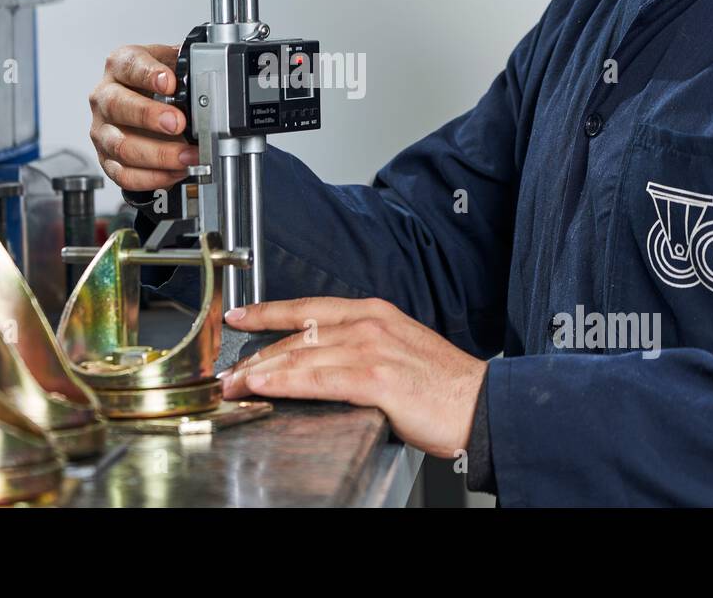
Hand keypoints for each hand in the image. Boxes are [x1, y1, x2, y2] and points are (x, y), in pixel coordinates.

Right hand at [89, 44, 199, 191]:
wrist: (146, 105)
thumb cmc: (158, 85)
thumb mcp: (171, 64)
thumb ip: (184, 67)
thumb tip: (207, 77)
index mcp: (120, 67)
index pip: (128, 65)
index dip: (148, 75)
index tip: (169, 83)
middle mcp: (105, 97)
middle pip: (117, 106)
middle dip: (149, 116)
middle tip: (178, 123)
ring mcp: (103, 130)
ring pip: (122, 146)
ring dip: (159, 154)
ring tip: (188, 155)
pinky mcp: (107, 158)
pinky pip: (124, 174)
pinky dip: (153, 177)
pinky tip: (176, 171)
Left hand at [220, 297, 487, 457]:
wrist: (483, 404)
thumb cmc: (444, 386)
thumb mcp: (399, 350)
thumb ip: (360, 349)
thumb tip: (323, 361)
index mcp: (374, 313)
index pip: (309, 307)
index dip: (268, 311)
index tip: (239, 316)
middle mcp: (369, 324)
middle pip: (297, 335)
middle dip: (256, 354)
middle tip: (228, 372)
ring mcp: (371, 349)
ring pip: (301, 356)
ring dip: (261, 372)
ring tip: (234, 385)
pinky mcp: (375, 379)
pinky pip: (317, 379)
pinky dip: (285, 382)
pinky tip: (263, 387)